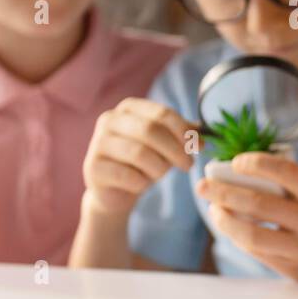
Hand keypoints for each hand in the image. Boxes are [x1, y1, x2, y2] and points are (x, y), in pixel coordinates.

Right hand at [82, 98, 195, 218]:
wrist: (115, 191)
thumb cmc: (143, 162)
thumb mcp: (165, 145)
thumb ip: (183, 135)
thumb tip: (205, 135)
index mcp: (129, 107)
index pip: (163, 113)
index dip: (183, 131)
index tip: (197, 147)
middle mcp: (109, 119)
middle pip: (151, 130)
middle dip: (175, 150)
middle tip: (188, 165)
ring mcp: (98, 142)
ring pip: (140, 153)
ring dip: (159, 168)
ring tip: (161, 174)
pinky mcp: (93, 167)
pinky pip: (128, 176)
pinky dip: (142, 183)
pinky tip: (140, 184)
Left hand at [194, 152, 297, 281]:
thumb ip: (289, 187)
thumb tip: (237, 174)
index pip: (285, 171)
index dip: (256, 162)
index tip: (236, 161)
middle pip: (259, 204)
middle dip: (224, 192)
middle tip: (202, 185)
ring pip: (252, 235)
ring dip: (225, 220)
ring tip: (213, 208)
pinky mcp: (292, 273)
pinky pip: (256, 253)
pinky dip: (237, 237)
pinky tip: (228, 226)